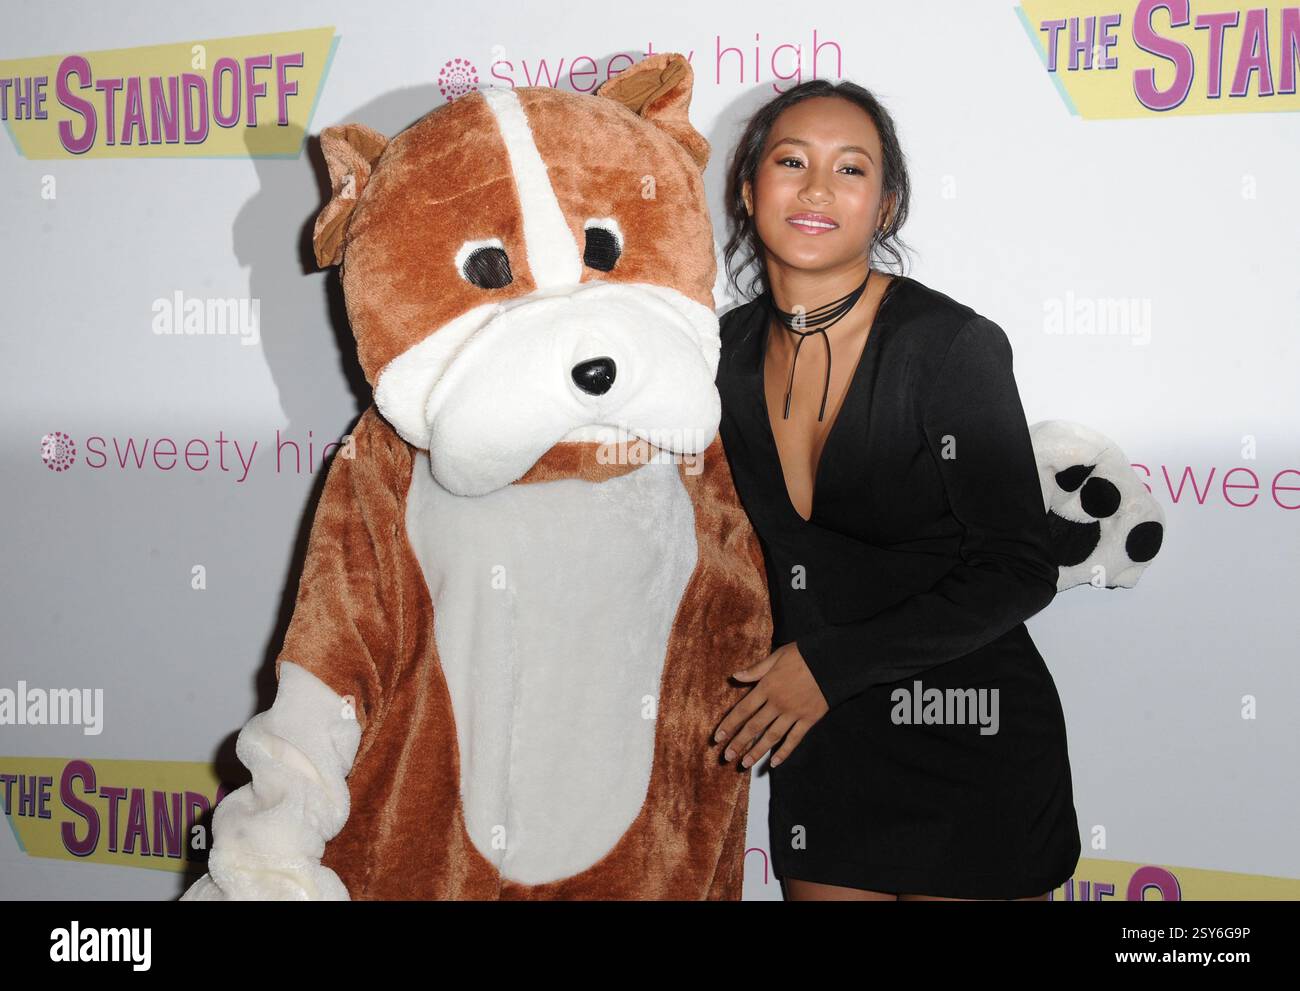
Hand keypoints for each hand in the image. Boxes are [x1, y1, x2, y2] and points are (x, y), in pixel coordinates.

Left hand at [714, 641, 829, 769]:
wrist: (833, 661)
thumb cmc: (803, 655)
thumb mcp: (776, 656)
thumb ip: (755, 670)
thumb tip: (735, 676)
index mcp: (767, 687)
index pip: (743, 710)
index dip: (729, 725)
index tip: (718, 738)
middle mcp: (778, 703)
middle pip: (754, 727)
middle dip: (739, 743)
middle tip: (726, 757)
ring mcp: (794, 713)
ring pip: (771, 736)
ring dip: (757, 751)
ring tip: (745, 764)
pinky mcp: (809, 719)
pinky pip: (794, 739)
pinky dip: (784, 752)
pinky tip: (775, 763)